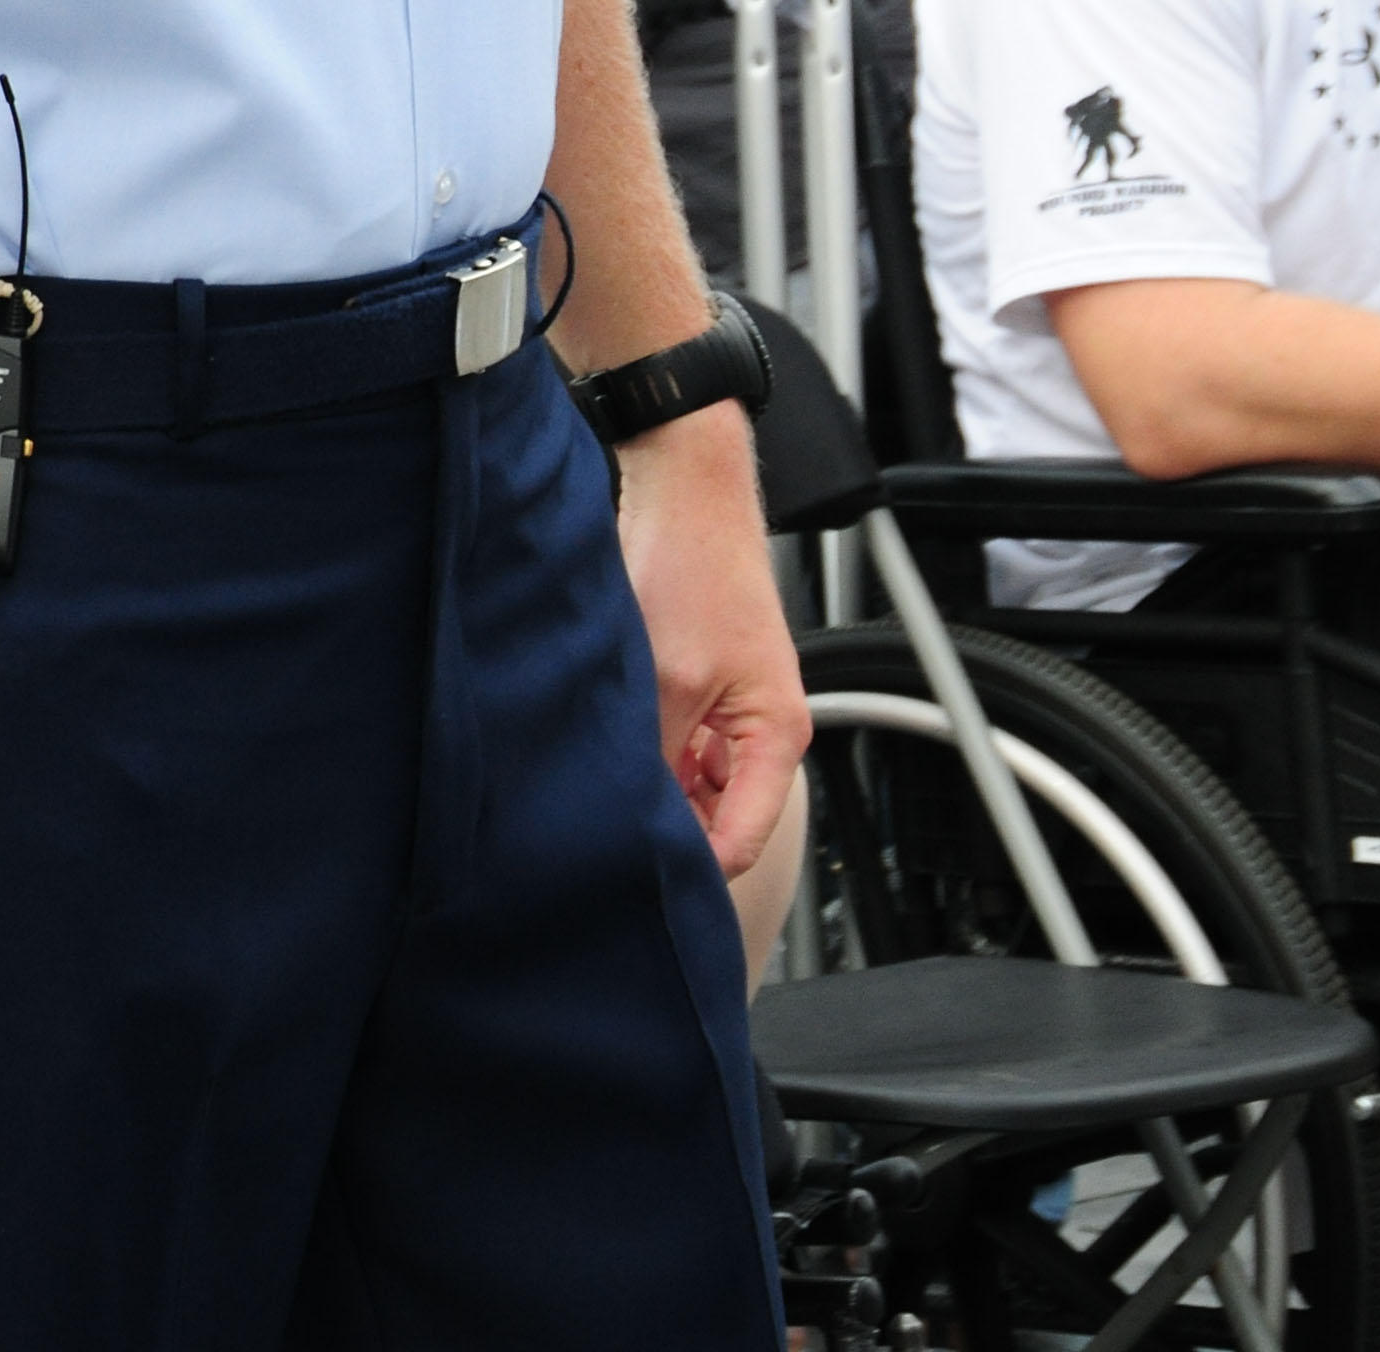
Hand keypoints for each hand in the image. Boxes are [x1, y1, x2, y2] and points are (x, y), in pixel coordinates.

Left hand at [612, 411, 806, 880]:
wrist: (684, 494)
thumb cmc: (697, 568)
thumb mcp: (667, 680)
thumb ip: (658, 758)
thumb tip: (633, 820)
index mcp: (776, 737)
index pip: (742, 841)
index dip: (693, 869)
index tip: (641, 885)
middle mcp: (761, 732)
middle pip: (718, 819)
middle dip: (668, 826)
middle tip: (606, 831)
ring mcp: (730, 713)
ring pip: (692, 787)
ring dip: (653, 787)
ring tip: (602, 778)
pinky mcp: (700, 691)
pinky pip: (676, 750)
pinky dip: (647, 754)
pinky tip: (610, 744)